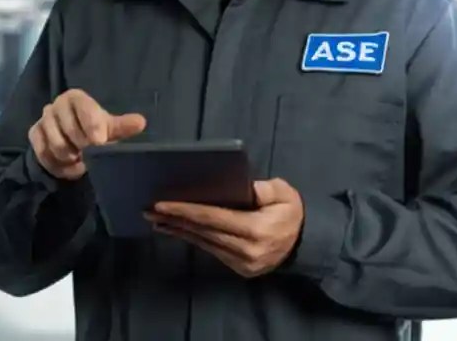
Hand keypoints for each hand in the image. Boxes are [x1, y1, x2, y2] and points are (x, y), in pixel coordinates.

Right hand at [29, 89, 145, 180]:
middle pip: (70, 130)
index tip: (100, 143)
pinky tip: (70, 167)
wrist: (72, 141)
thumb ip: (122, 126)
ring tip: (82, 162)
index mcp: (75, 97)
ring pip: (57, 145)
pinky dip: (59, 166)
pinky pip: (44, 154)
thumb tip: (140, 122)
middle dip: (83, 147)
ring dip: (72, 159)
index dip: (93, 126)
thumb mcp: (109, 128)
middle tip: (92, 156)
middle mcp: (56, 105)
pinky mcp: (34, 135)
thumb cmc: (94, 130)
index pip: (84, 108)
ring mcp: (43, 120)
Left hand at [144, 178, 304, 277]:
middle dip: (175, 219)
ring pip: (204, 244)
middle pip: (203, 232)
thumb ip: (264, 189)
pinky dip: (193, 239)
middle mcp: (246, 250)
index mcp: (256, 229)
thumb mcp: (284, 193)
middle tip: (149, 209)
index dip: (186, 210)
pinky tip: (177, 230)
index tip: (163, 204)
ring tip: (156, 220)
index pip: (213, 218)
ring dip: (179, 231)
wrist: (307, 244)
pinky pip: (211, 251)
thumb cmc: (291, 213)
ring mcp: (242, 263)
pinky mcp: (239, 269)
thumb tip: (241, 187)